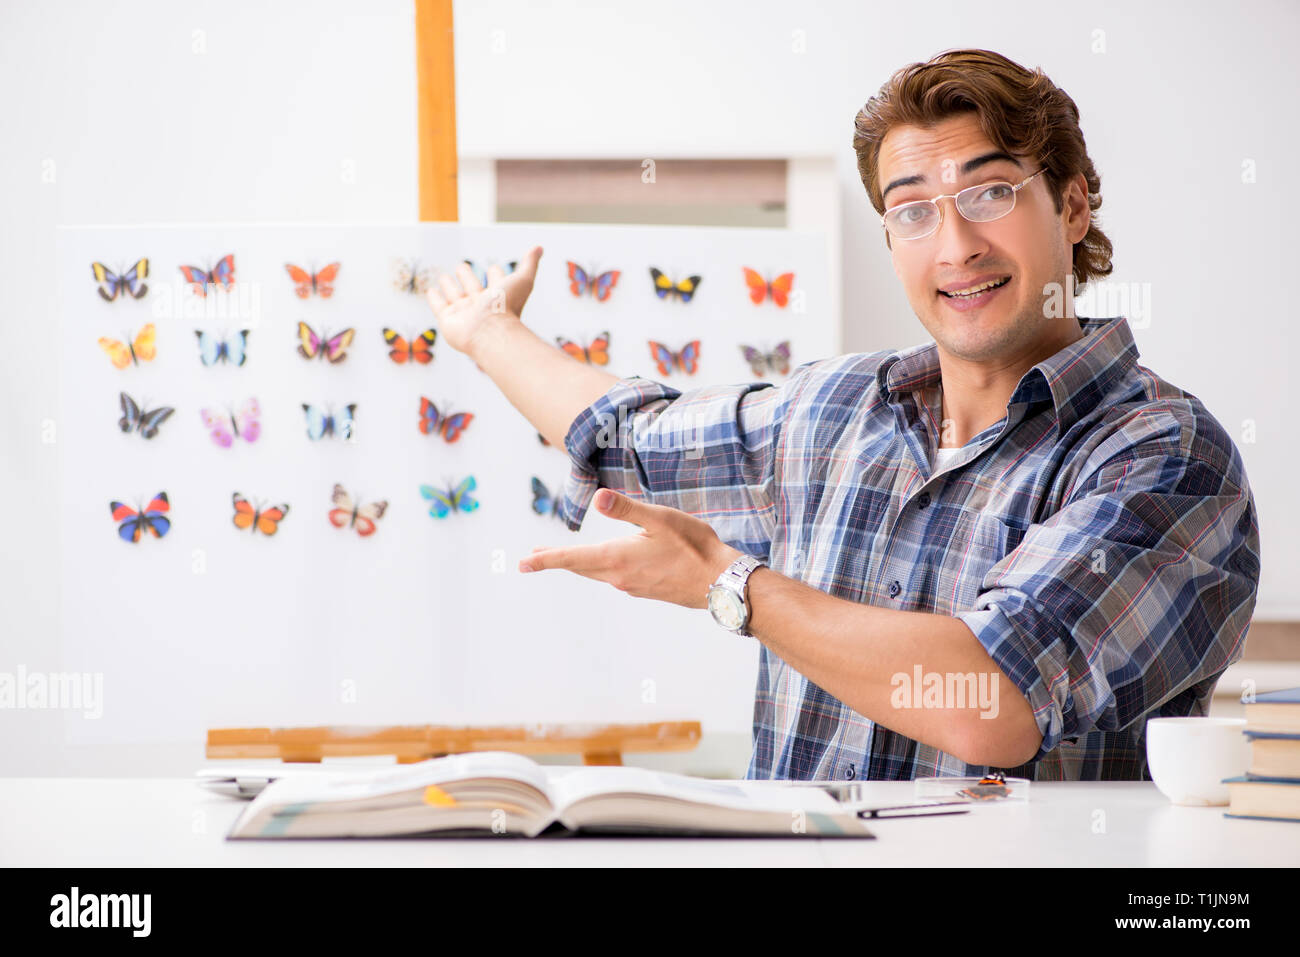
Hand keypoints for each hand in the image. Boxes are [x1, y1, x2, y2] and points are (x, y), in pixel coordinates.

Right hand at [425, 245, 543, 356]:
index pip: (497, 281)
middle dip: (468, 277)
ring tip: (444, 277)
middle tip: (462, 267)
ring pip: (455, 296)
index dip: (496, 274)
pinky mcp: (448, 320)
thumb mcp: (522, 280)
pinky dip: (434, 299)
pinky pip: (439, 307)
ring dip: (449, 286)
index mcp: (499, 295)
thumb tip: (539, 248)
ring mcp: (464, 313)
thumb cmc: (507, 307)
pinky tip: (432, 291)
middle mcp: (481, 304)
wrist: (491, 332)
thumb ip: (530, 264)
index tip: (494, 269)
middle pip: (473, 287)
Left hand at [519, 489, 742, 609]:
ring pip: (596, 573)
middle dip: (556, 560)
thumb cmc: (694, 547)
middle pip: (580, 567)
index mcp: (617, 558)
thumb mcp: (661, 519)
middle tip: (533, 558)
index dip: (545, 559)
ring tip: (564, 559)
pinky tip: (607, 563)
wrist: (720, 583)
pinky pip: (614, 578)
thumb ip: (627, 509)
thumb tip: (597, 497)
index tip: (522, 563)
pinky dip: (600, 568)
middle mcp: (618, 577)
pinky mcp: (645, 589)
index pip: (571, 558)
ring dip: (577, 564)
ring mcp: (632, 586)